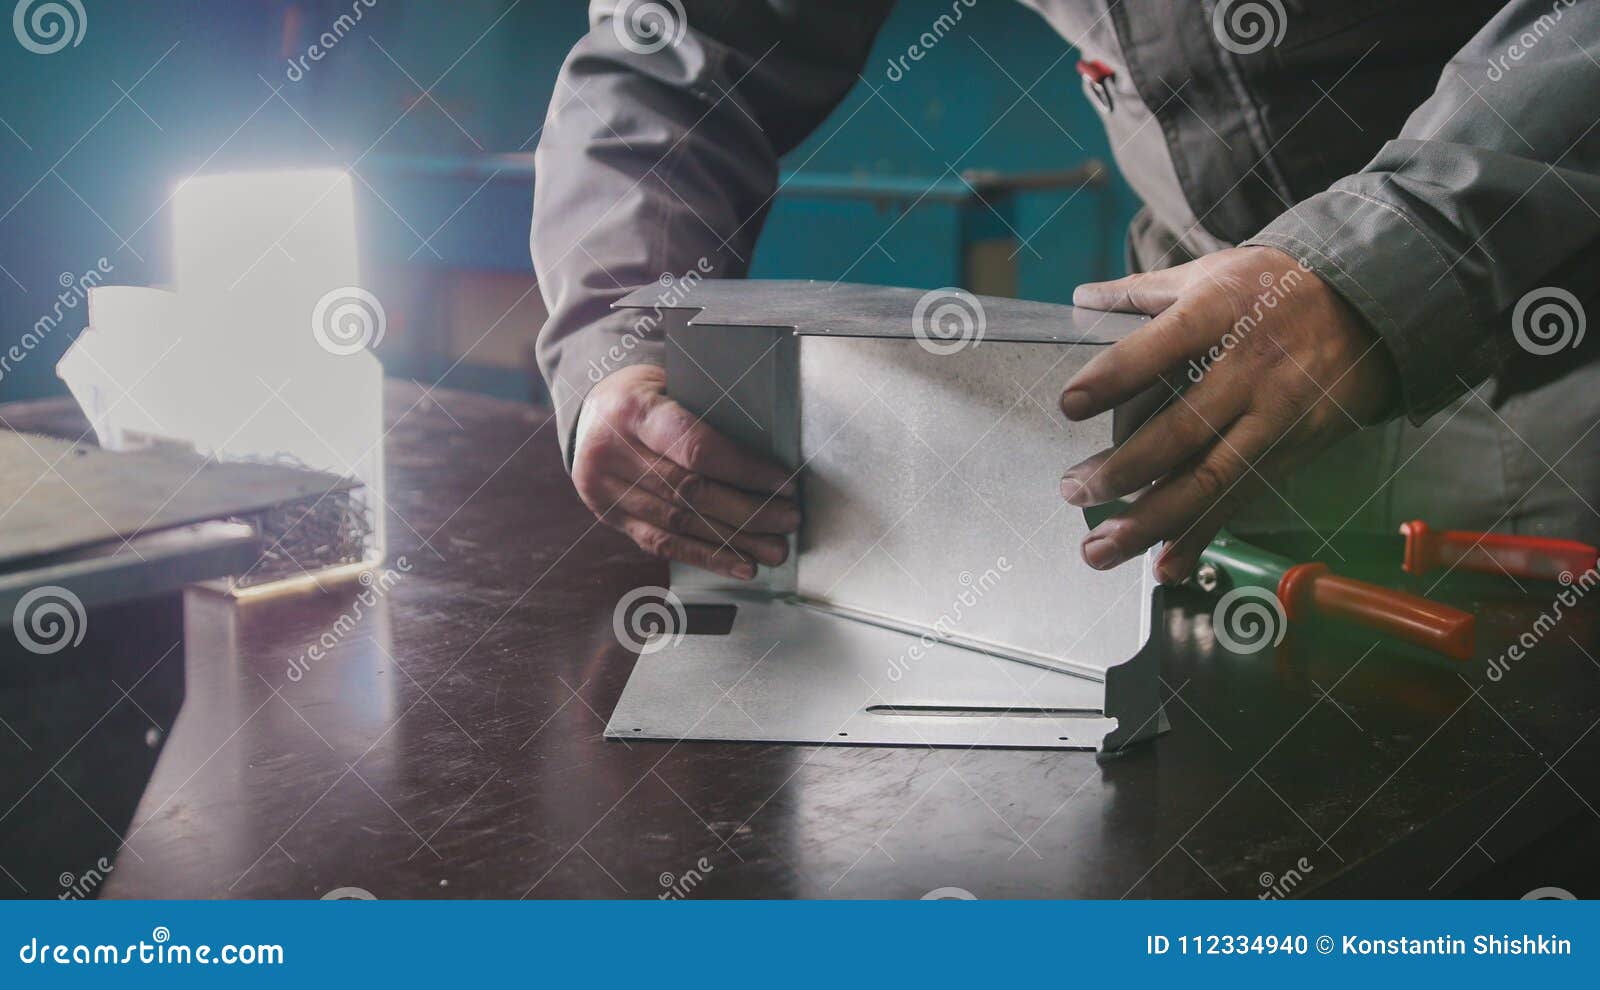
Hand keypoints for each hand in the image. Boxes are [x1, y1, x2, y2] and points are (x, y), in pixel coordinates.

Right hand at [572, 364, 799, 579]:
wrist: (590, 413)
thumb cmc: (648, 396)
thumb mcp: (672, 384)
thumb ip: (709, 413)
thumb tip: (773, 451)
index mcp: (633, 410)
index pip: (695, 448)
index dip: (744, 469)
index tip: (783, 483)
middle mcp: (611, 453)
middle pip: (689, 492)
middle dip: (748, 512)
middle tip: (788, 521)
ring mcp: (605, 490)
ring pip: (678, 523)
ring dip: (734, 542)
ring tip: (774, 550)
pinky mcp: (608, 517)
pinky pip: (661, 544)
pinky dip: (706, 557)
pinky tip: (740, 565)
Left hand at [1057, 246, 1398, 583]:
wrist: (1369, 309)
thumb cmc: (1275, 289)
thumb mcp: (1211, 273)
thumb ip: (1141, 292)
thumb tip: (1080, 297)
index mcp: (1219, 316)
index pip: (1159, 347)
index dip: (1114, 377)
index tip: (1069, 404)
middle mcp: (1246, 371)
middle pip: (1181, 430)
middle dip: (1122, 470)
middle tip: (1074, 491)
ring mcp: (1272, 416)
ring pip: (1208, 480)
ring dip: (1150, 522)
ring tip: (1101, 548)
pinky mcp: (1289, 451)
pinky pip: (1239, 500)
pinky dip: (1200, 537)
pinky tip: (1164, 564)